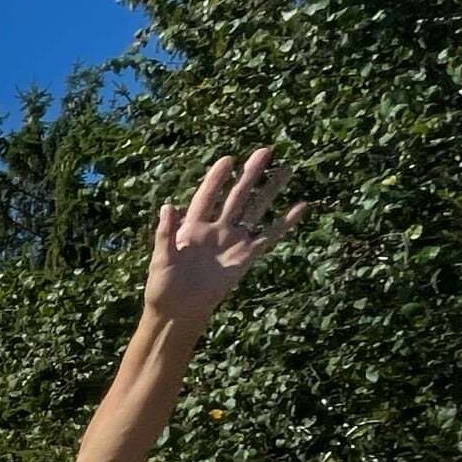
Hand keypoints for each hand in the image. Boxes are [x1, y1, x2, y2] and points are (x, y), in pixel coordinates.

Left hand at [143, 148, 305, 330]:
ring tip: (286, 170)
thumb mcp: (161, 259)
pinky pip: (269, 236)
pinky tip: (300, 207)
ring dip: (270, 191)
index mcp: (192, 227)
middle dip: (250, 174)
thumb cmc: (163, 286)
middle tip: (265, 151)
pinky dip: (284, 223)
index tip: (228, 158)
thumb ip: (165, 233)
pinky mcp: (246, 257)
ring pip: (255, 210)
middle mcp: (216, 229)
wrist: (178, 310)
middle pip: (236, 196)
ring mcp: (232, 241)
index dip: (217, 178)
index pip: (207, 196)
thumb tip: (168, 206)